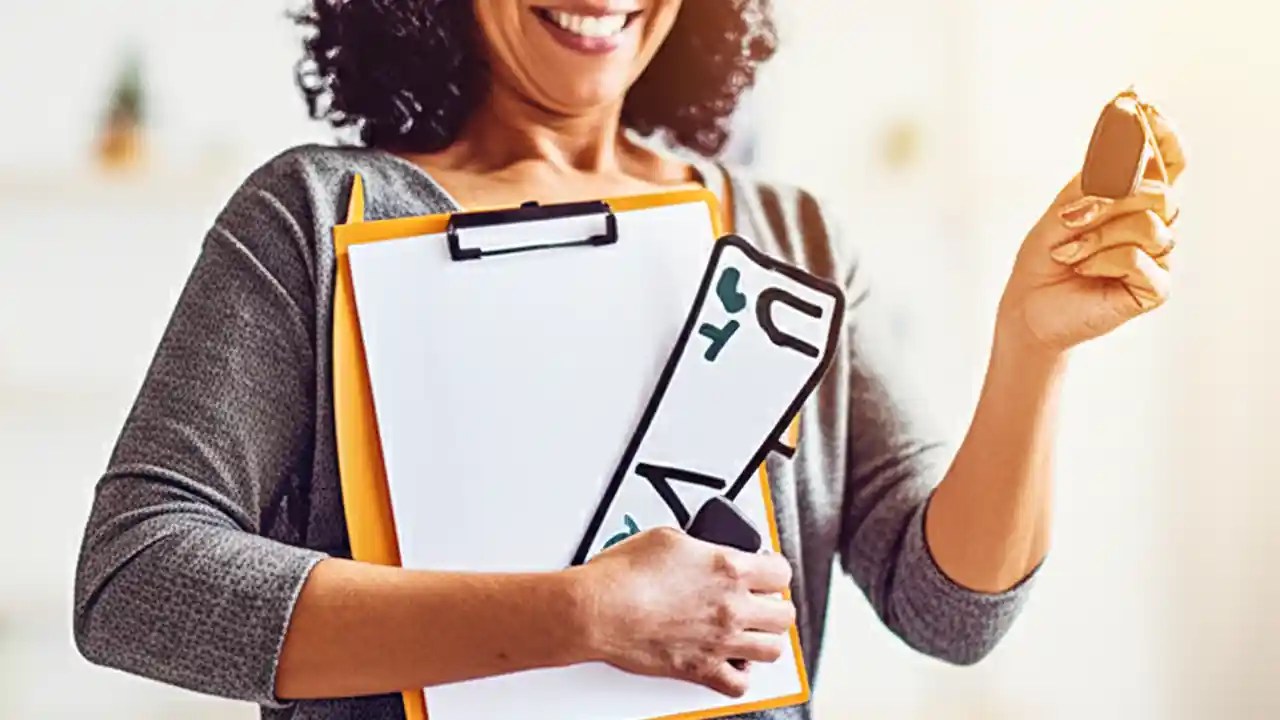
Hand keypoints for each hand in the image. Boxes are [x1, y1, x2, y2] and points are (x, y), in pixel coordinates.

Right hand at [571, 527, 795, 696]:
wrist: (599, 609)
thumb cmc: (623, 574)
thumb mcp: (668, 537)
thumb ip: (700, 545)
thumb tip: (704, 549)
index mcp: (728, 568)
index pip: (781, 572)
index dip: (774, 570)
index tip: (766, 569)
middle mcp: (731, 607)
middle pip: (784, 614)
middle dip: (775, 605)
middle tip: (761, 601)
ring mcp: (720, 641)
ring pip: (772, 649)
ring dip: (765, 639)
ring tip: (751, 631)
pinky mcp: (701, 668)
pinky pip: (739, 683)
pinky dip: (739, 675)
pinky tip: (730, 661)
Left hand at [997, 100, 1186, 354]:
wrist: (1028, 306)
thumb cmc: (1047, 255)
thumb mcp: (1066, 205)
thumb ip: (1099, 175)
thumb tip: (1129, 137)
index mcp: (1137, 200)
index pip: (1168, 161)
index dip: (1162, 132)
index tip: (1141, 102)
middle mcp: (1155, 225)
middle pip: (1159, 190)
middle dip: (1108, 198)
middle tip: (1068, 217)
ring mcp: (1159, 257)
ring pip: (1148, 224)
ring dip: (1097, 233)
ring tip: (1067, 251)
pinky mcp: (1155, 288)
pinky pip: (1140, 259)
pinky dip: (1101, 260)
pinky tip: (1081, 269)